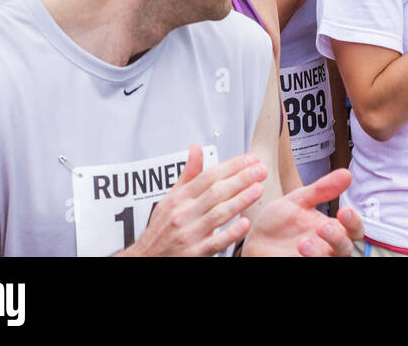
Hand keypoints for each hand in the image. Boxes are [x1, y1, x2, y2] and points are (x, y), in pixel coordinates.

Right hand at [121, 146, 266, 255]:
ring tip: (259, 189)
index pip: (208, 176)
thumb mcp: (170, 198)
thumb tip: (196, 149)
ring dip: (240, 200)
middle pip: (216, 192)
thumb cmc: (161, 229)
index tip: (250, 159)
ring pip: (218, 214)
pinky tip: (245, 223)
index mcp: (179, 199)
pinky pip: (216, 242)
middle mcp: (183, 214)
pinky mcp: (195, 253)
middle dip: (241, 179)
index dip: (232, 166)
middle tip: (260, 170)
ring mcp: (189, 234)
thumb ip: (188, 174)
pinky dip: (231, 233)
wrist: (146, 258)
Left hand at [243, 168, 363, 256]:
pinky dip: (308, 260)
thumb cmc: (279, 221)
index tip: (344, 210)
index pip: (354, 229)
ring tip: (303, 242)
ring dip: (319, 253)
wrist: (253, 239)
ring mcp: (314, 259)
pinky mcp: (298, 265)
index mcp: (332, 228)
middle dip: (337, 238)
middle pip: (346, 249)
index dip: (353, 222)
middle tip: (323, 227)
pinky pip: (310, 267)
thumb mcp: (299, 200)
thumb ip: (322, 189)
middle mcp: (327, 247)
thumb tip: (347, 173)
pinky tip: (296, 251)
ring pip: (329, 261)